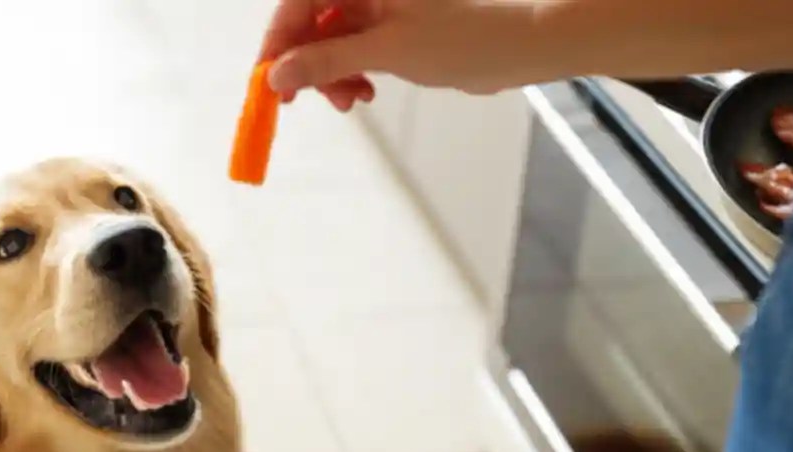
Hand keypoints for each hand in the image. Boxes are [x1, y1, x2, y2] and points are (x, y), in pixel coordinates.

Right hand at [260, 0, 549, 102]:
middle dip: (307, 62)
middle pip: (311, 20)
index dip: (278, 41)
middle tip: (309, 99)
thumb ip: (326, 61)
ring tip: (351, 99)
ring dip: (331, 72)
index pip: (298, 2)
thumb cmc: (466, 36)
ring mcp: (381, 3)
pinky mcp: (394, 23)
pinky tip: (364, 90)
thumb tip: (277, 76)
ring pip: (331, 37)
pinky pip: (354, 46)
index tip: (269, 79)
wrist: (523, 45)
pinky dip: (352, 71)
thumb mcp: (386, 52)